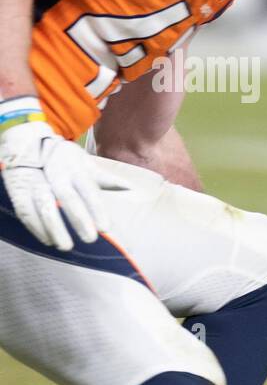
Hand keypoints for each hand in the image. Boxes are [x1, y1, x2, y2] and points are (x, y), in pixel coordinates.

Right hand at [0, 116, 123, 250]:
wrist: (25, 138)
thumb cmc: (61, 157)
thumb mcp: (83, 163)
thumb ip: (103, 178)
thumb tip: (130, 187)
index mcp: (75, 168)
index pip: (88, 190)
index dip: (96, 209)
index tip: (105, 228)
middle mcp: (56, 174)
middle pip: (68, 197)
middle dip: (79, 219)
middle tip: (90, 238)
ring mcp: (35, 180)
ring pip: (44, 205)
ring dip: (54, 227)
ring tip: (65, 245)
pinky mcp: (18, 188)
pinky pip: (25, 209)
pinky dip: (35, 226)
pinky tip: (46, 240)